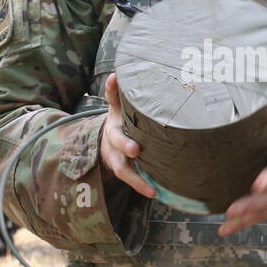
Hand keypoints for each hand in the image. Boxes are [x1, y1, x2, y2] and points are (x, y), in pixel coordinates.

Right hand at [98, 73, 155, 197]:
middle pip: (116, 142)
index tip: (114, 82)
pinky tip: (157, 192)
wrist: (109, 144)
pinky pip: (132, 180)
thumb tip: (118, 73)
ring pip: (123, 169)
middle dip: (125, 145)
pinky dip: (143, 187)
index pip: (112, 103)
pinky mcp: (125, 171)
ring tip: (152, 189)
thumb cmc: (123, 122)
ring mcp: (117, 157)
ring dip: (136, 180)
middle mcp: (113, 139)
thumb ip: (119, 93)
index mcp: (114, 119)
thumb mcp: (120, 106)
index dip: (111, 92)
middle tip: (135, 149)